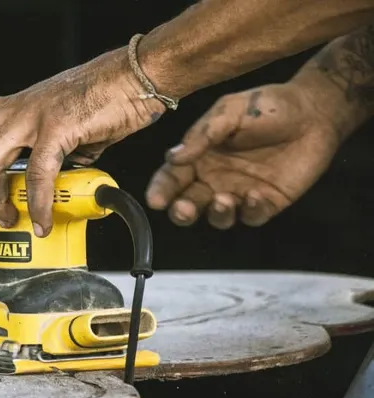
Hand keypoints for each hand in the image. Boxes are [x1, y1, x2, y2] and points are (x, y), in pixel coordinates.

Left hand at [0, 48, 165, 236]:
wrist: (137, 75)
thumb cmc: (108, 95)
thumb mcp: (65, 124)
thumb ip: (54, 151)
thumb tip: (56, 182)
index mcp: (15, 106)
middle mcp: (17, 109)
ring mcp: (34, 116)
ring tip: (8, 217)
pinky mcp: (58, 126)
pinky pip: (37, 173)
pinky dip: (38, 203)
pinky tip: (44, 219)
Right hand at [145, 83, 340, 228]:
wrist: (315, 112)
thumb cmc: (268, 107)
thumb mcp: (230, 111)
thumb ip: (203, 134)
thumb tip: (173, 157)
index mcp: (199, 156)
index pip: (172, 177)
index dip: (161, 190)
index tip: (155, 200)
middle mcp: (214, 179)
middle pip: (188, 203)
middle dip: (182, 211)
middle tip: (183, 209)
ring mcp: (239, 193)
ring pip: (217, 216)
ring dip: (216, 214)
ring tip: (224, 200)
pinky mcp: (266, 203)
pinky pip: (251, 217)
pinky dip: (250, 212)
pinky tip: (255, 196)